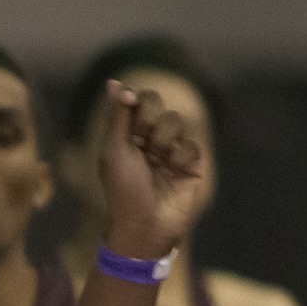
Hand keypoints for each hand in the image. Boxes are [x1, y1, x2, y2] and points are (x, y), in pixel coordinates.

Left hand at [97, 80, 205, 260]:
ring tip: (158, 161)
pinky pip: (192, 144)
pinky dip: (182, 156)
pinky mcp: (190, 164)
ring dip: (165, 139)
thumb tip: (114, 82)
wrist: (146, 223)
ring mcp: (170, 151)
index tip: (132, 104)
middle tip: (144, 142)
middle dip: (151, 120)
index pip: (139, 100)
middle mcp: (148, 140)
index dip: (139, 101)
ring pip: (176, 122)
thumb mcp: (114, 150)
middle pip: (159, 105)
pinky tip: (175, 170)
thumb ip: (118, 115)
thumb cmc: (123, 189)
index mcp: (126, 135)